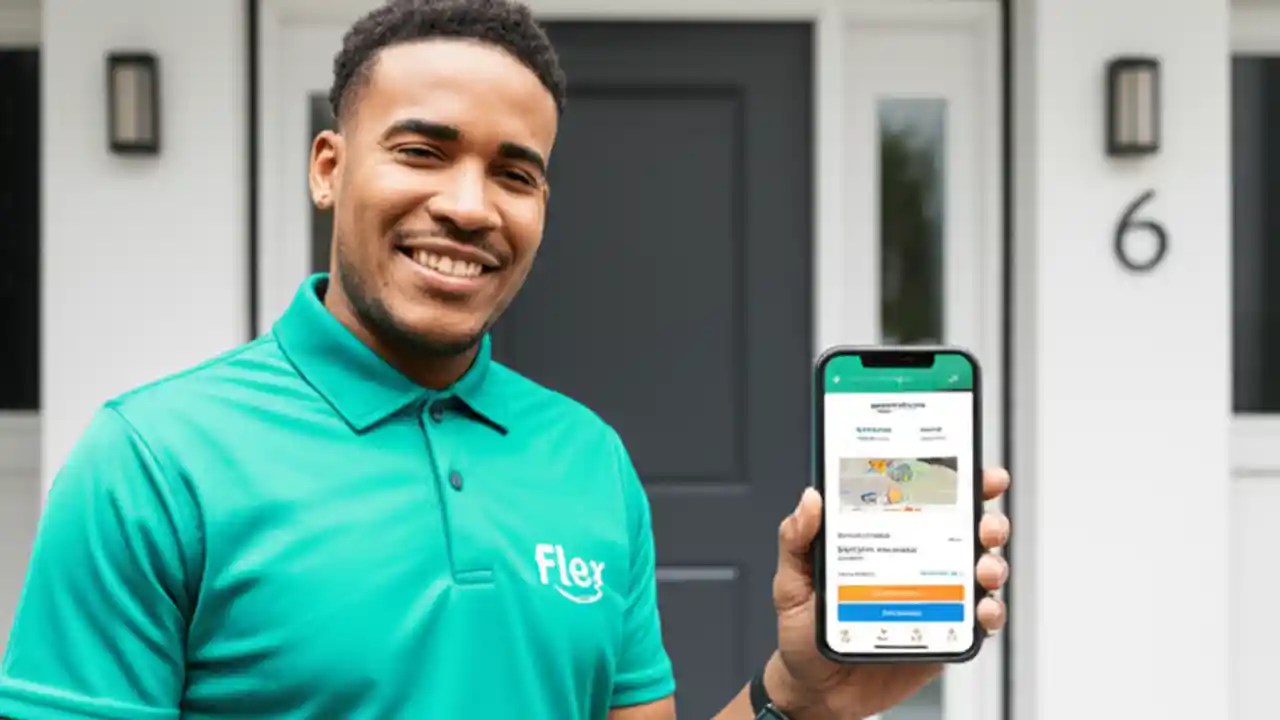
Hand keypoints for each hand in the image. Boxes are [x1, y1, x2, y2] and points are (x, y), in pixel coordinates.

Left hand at [765, 468, 1010, 719]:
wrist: (814, 688)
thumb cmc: (803, 629)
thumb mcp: (791, 579)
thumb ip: (797, 539)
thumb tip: (810, 499)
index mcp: (884, 540)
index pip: (923, 500)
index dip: (953, 481)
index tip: (972, 471)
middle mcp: (915, 562)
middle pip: (965, 531)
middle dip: (987, 520)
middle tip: (986, 525)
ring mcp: (934, 597)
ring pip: (980, 571)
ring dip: (993, 565)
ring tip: (983, 570)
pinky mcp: (944, 632)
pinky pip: (977, 620)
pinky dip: (989, 612)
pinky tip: (981, 610)